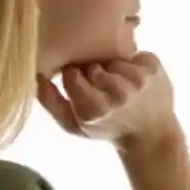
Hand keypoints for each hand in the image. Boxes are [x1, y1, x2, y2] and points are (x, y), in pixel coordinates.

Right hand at [36, 51, 179, 153]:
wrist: (152, 135)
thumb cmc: (108, 128)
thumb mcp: (74, 125)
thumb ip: (50, 101)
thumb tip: (34, 74)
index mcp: (95, 110)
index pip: (71, 74)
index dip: (75, 78)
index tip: (82, 87)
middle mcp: (118, 95)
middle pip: (92, 64)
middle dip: (94, 72)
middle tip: (103, 88)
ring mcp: (139, 80)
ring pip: (112, 58)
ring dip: (113, 69)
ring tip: (121, 86)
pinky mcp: (154, 68)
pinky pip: (133, 54)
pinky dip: (132, 65)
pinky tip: (136, 82)